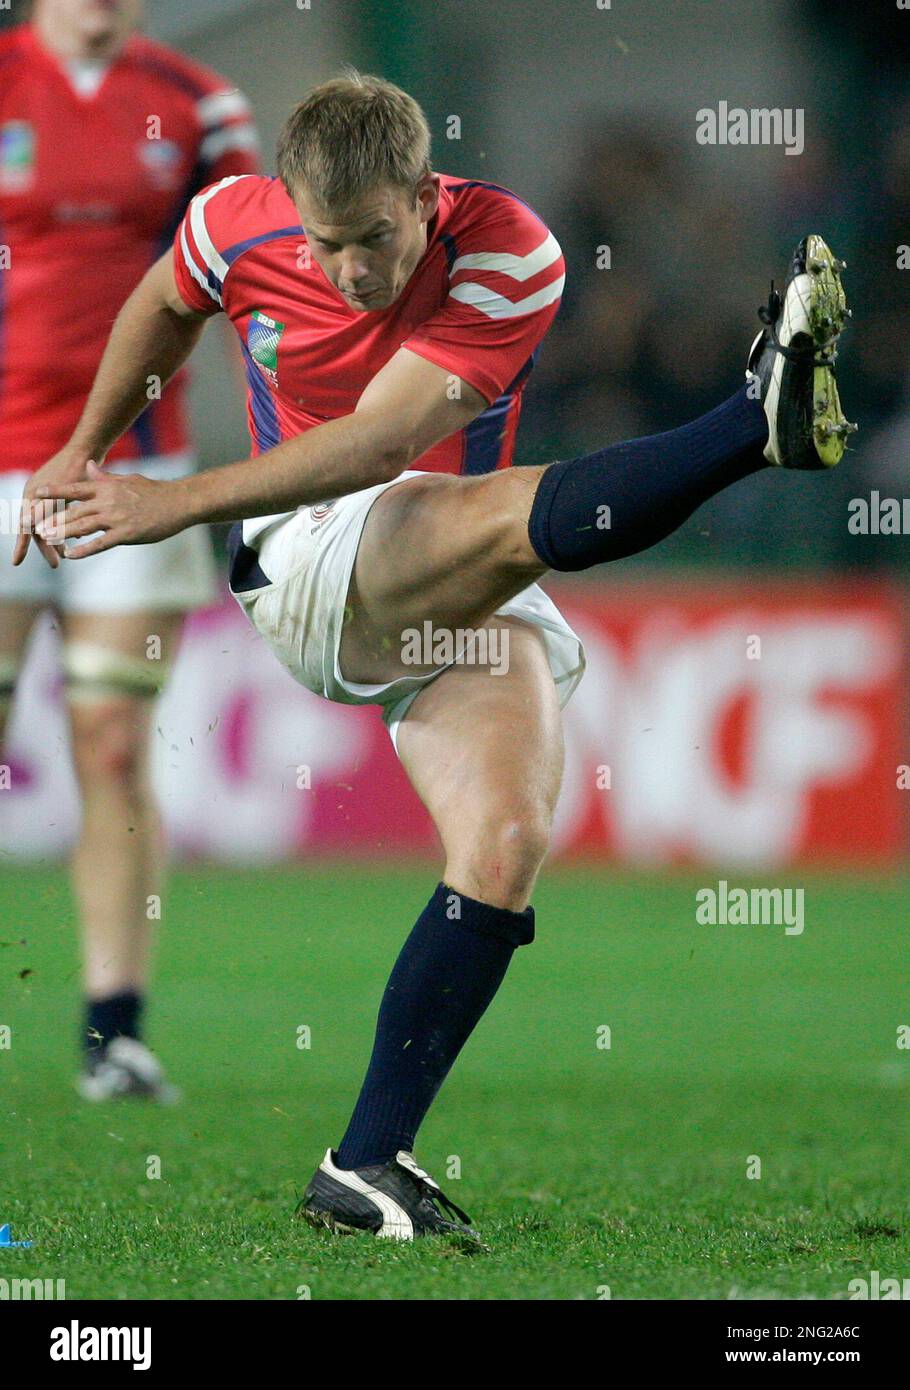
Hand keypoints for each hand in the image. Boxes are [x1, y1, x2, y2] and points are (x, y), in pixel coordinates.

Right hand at [13, 445, 94, 567]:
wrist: (87, 450)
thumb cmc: (73, 471)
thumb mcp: (58, 492)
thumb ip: (42, 509)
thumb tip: (24, 525)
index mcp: (33, 496)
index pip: (25, 526)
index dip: (22, 545)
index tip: (17, 562)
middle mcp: (38, 495)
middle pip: (38, 527)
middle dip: (46, 546)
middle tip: (56, 565)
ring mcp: (50, 493)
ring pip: (50, 522)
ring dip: (57, 537)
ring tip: (66, 554)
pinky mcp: (63, 492)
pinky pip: (59, 514)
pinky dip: (66, 525)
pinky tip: (75, 536)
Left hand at [32, 462, 189, 557]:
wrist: (179, 502)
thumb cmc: (155, 491)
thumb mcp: (128, 479)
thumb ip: (105, 476)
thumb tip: (89, 465)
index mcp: (107, 487)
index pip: (75, 489)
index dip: (56, 492)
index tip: (39, 494)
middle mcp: (108, 501)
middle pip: (74, 511)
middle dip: (54, 519)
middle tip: (37, 527)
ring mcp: (116, 518)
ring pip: (82, 527)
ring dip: (62, 534)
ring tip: (47, 539)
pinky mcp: (126, 534)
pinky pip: (100, 543)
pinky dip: (83, 550)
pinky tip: (71, 555)